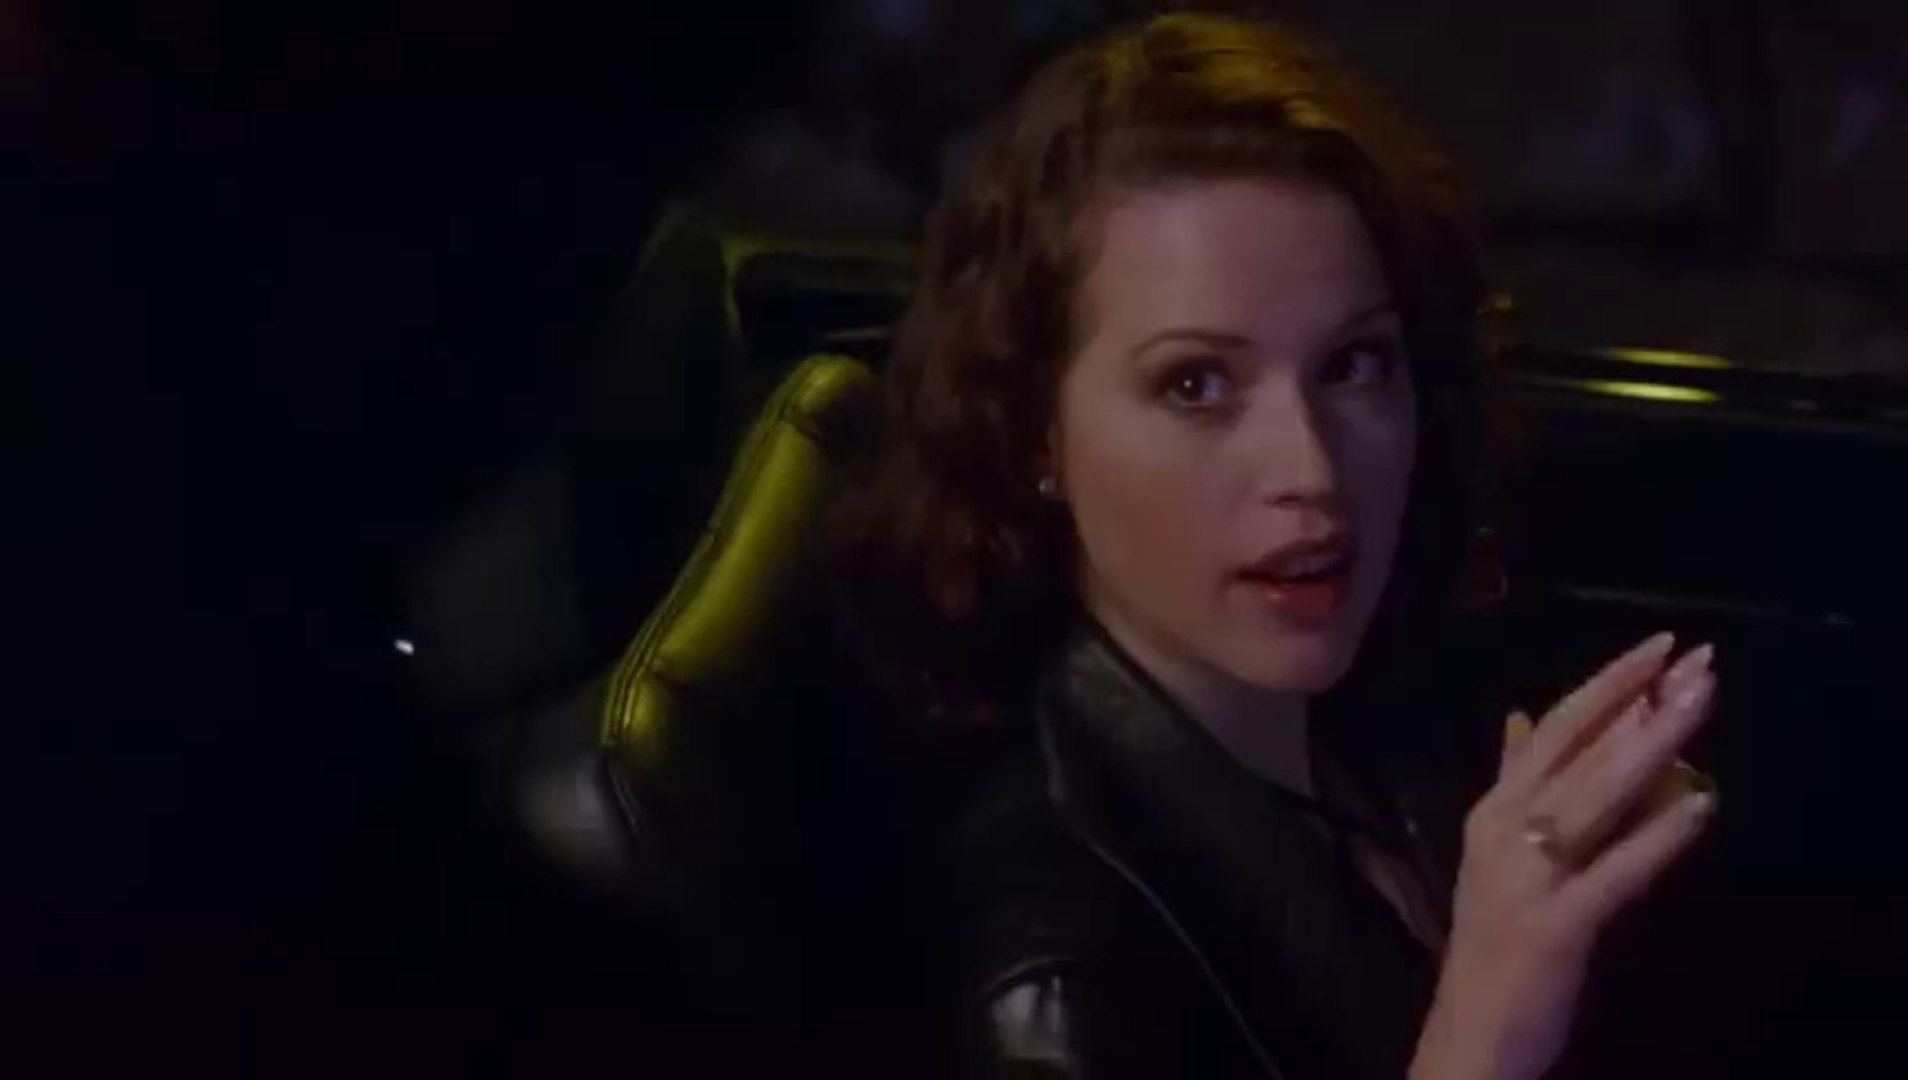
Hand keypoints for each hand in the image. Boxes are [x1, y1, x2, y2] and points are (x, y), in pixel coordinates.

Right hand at [1411, 633, 1719, 1079]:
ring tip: (1701, 707)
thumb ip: (1513, 779)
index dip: (1608, 684)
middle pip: (1580, 752)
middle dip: (1643, 702)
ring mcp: (1528, 876)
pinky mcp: (1557, 924)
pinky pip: (1615, 873)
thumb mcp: (1495, 849)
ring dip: (1653, 748)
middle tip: (1700, 662)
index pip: (1555, 729)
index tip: (1662, 647)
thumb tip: (1523, 715)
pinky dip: (1657, 839)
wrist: (1470, 1026)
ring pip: (1596, 798)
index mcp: (1494, 808)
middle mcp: (1504, 829)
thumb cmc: (1492, 936)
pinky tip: (1702, 807)